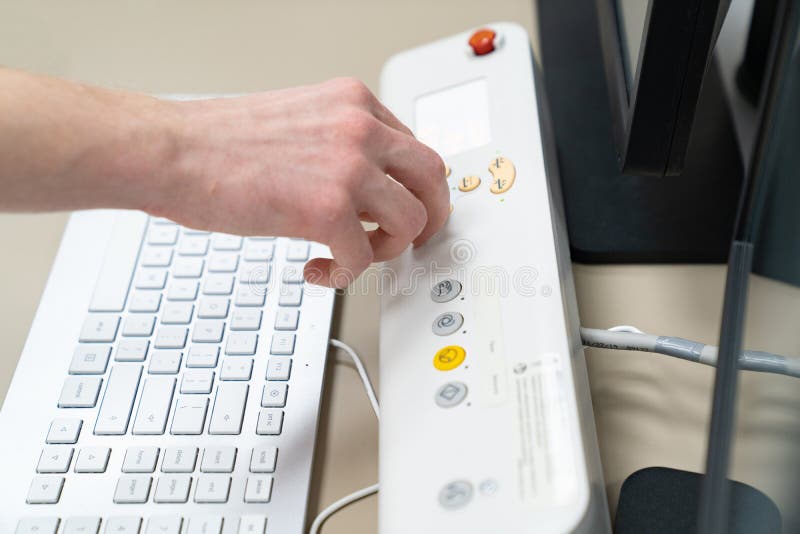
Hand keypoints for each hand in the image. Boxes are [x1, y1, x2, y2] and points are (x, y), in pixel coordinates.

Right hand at [158, 78, 447, 287]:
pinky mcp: (328, 209)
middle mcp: (359, 127)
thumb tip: (364, 187)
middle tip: (414, 240)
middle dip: (430, 216)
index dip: (414, 186)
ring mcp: (348, 166)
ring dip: (386, 249)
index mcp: (352, 104)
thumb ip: (338, 146)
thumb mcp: (298, 124)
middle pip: (431, 177)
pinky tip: (317, 269)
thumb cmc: (217, 143)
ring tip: (353, 256)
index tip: (405, 207)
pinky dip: (344, 275)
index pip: (413, 147)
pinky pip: (364, 258)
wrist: (171, 152)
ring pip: (410, 220)